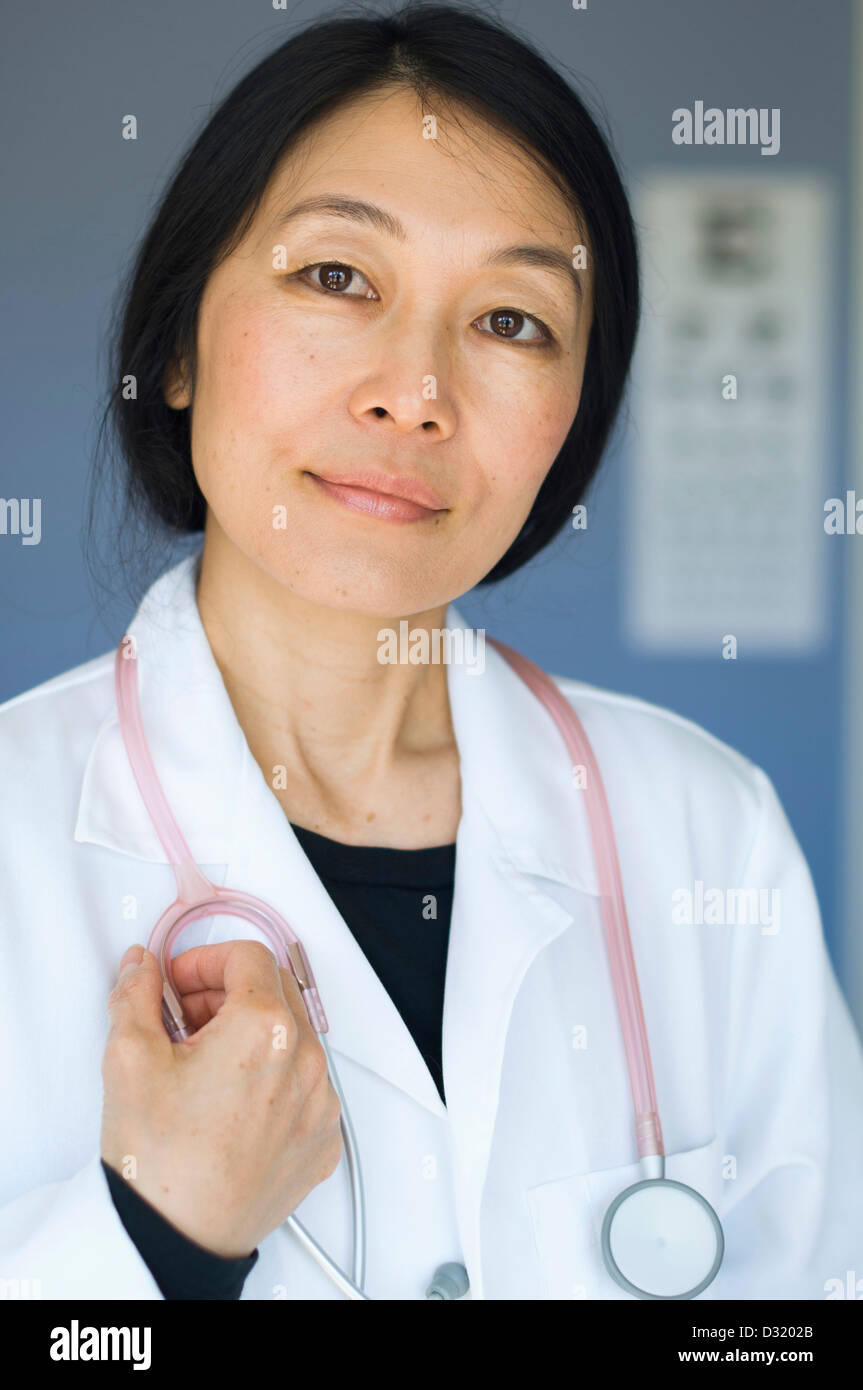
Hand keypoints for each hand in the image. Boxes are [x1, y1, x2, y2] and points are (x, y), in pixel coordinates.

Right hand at [101, 939, 342, 1257]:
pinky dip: (273, 1081)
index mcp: (265, 1029)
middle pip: (276, 991)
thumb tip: (143, 967)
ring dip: (253, 1036)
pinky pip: (306, 1088)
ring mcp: (321, 1104)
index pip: (248, 955)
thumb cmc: (159, 1162)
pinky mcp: (322, 1140)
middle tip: (185, 1020)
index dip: (206, 959)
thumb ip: (136, 995)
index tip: (180, 981)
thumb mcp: (129, 1060)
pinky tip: (230, 1104)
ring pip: (294, 1039)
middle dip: (228, 993)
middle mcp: (306, 1062)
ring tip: (204, 1067)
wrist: (176, 1240)